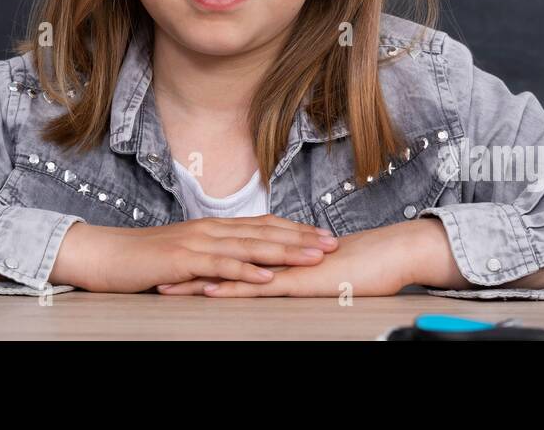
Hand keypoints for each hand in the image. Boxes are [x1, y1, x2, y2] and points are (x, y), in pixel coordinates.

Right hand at [50, 215, 338, 292]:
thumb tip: (242, 263)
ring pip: (250, 246)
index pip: (263, 225)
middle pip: (264, 232)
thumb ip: (214, 255)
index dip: (295, 229)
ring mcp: (197, 242)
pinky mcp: (183, 260)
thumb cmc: (144, 259)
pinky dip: (247, 270)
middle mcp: (210, 229)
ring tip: (313, 257)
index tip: (323, 234)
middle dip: (301, 238)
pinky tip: (267, 276)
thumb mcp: (186, 254)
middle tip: (332, 243)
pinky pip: (220, 265)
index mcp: (213, 227)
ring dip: (284, 251)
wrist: (106, 255)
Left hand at [156, 220, 428, 296]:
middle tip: (152, 273)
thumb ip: (295, 270)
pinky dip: (231, 287)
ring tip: (165, 286)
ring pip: (231, 272)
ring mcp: (283, 266)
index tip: (168, 264)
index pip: (228, 253)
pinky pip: (258, 285)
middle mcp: (274, 256)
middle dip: (185, 268)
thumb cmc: (362, 264)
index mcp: (276, 252)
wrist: (391, 254)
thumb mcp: (318, 269)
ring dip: (197, 280)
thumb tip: (278, 274)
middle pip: (220, 260)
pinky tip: (209, 290)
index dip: (197, 258)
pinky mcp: (295, 280)